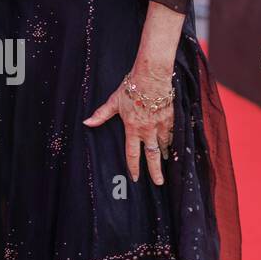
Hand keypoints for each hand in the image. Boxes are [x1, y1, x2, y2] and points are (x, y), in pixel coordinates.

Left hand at [82, 68, 174, 186]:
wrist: (152, 76)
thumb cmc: (131, 87)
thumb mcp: (114, 101)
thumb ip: (101, 114)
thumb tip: (87, 122)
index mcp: (133, 128)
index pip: (132, 153)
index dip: (134, 167)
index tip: (135, 177)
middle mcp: (148, 130)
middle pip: (152, 156)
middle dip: (155, 171)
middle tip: (159, 183)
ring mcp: (161, 124)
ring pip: (164, 145)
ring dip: (165, 155)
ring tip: (167, 162)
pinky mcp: (171, 117)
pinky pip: (172, 133)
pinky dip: (172, 140)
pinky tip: (173, 145)